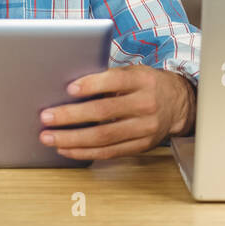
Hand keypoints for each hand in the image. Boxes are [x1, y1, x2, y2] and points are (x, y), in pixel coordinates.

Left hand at [38, 65, 195, 159]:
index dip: (92, 85)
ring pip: (103, 137)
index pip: (115, 81)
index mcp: (143, 80)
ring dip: (71, 139)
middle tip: (46, 117)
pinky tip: (66, 149)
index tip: (69, 88)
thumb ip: (109, 78)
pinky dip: (84, 152)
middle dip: (71, 116)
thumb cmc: (147, 85)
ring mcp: (145, 128)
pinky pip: (108, 153)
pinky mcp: (141, 146)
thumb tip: (70, 88)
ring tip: (49, 137)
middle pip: (104, 112)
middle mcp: (146, 104)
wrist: (178, 104)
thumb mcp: (134, 72)